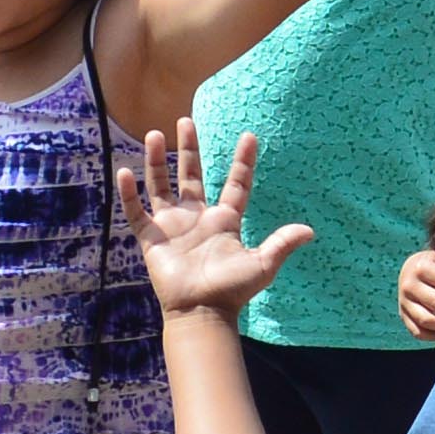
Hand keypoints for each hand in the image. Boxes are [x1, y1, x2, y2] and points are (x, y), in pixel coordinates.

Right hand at [132, 119, 302, 315]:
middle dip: (189, 148)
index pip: (236, 184)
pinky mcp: (151, 238)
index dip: (243, 162)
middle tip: (185, 121)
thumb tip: (310, 231)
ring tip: (153, 134)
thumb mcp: (262, 264)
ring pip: (161, 186)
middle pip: (191, 175)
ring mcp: (172, 226)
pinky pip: (136, 212)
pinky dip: (129, 194)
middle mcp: (197, 218)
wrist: (201, 312)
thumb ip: (281, 244)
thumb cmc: (232, 291)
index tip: (249, 136)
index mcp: (225, 220)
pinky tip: (124, 171)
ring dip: (156, 161)